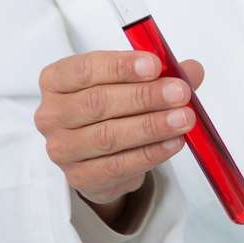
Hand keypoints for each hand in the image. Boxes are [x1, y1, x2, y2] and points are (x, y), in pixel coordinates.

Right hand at [34, 50, 201, 223]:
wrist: (104, 155)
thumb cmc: (116, 106)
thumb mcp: (136, 81)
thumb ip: (163, 72)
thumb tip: (191, 70)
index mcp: (58, 80)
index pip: (85, 69)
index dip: (121, 66)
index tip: (155, 66)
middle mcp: (52, 114)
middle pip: (97, 103)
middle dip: (144, 97)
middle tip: (180, 93)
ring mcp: (61, 149)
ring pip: (108, 136)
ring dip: (151, 126)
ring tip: (183, 119)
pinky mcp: (79, 177)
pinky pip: (117, 165)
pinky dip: (150, 153)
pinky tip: (173, 142)